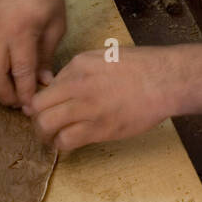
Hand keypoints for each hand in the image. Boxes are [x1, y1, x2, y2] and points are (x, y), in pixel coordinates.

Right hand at [0, 0, 66, 106]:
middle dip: (5, 96)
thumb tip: (44, 83)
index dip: (26, 93)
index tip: (33, 108)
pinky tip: (2, 78)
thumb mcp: (56, 26)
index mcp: (21, 31)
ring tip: (11, 92)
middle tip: (21, 102)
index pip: (20, 71)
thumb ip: (47, 56)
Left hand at [24, 47, 175, 150]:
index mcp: (78, 65)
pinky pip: (67, 141)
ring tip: (52, 138)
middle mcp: (77, 86)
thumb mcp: (103, 56)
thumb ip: (78, 70)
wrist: (165, 80)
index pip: (44, 88)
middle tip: (43, 125)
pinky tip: (67, 144)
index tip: (42, 109)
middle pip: (38, 108)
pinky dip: (62, 145)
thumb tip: (60, 86)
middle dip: (36, 119)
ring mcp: (87, 108)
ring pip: (46, 126)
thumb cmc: (140, 66)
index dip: (39, 101)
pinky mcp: (99, 129)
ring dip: (45, 135)